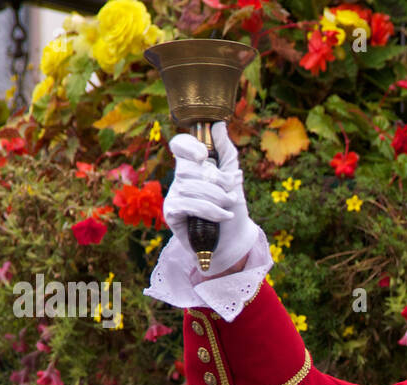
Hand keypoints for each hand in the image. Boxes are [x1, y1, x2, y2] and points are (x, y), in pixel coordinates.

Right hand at [163, 120, 259, 275]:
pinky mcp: (172, 213)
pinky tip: (223, 216)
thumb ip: (226, 151)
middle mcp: (181, 178)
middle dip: (216, 181)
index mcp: (193, 166)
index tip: (203, 156)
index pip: (179, 145)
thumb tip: (218, 124)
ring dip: (216, 198)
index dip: (187, 145)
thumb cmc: (233, 207)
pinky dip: (209, 210)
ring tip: (229, 206)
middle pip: (190, 169)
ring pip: (190, 187)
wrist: (234, 239)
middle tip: (231, 193)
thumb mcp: (234, 176)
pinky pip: (186, 204)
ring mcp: (174, 195)